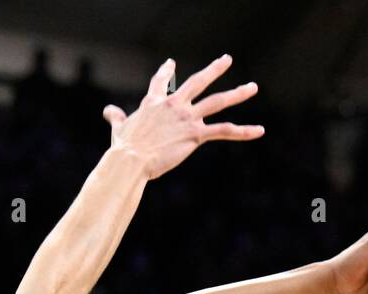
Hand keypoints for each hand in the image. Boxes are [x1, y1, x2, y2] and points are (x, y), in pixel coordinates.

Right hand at [105, 55, 262, 179]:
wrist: (131, 159)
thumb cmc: (123, 148)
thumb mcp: (118, 129)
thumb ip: (115, 118)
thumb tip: (107, 110)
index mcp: (154, 103)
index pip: (161, 82)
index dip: (166, 71)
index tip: (171, 62)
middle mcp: (174, 105)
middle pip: (198, 81)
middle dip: (214, 70)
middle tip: (226, 60)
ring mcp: (187, 118)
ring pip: (218, 101)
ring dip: (237, 93)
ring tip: (253, 87)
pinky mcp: (196, 134)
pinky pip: (224, 131)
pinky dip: (243, 131)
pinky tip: (259, 130)